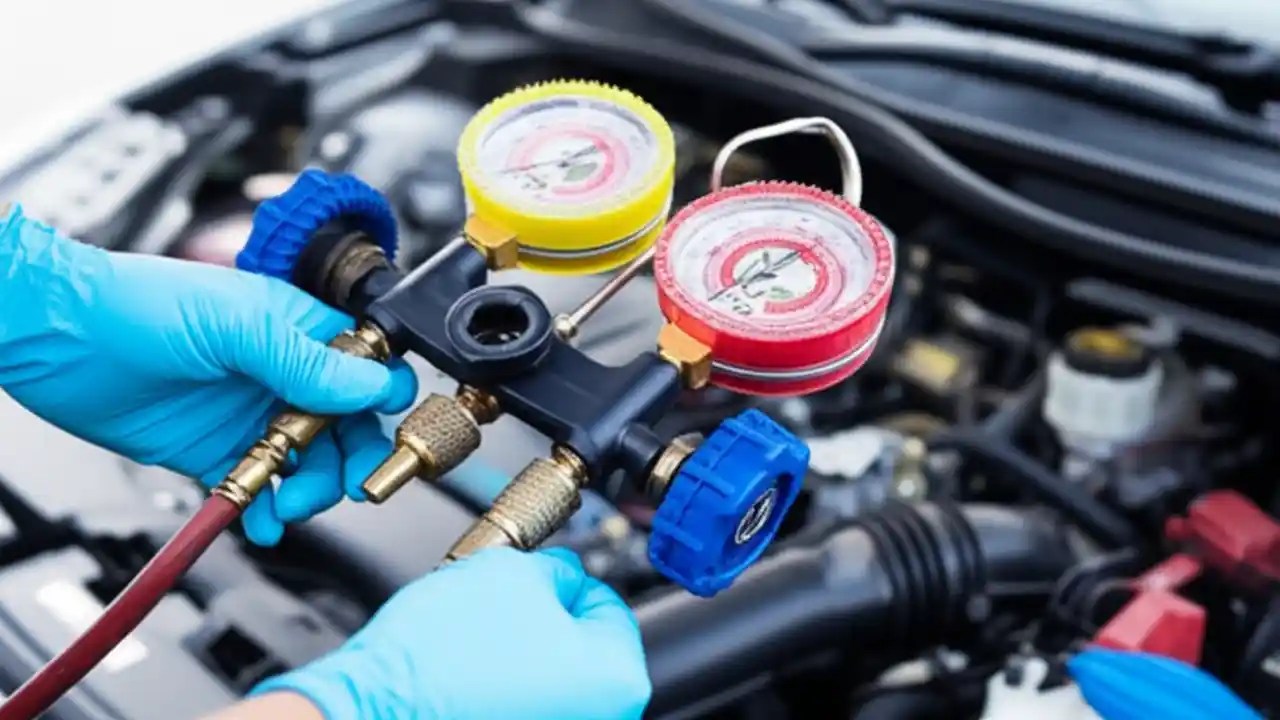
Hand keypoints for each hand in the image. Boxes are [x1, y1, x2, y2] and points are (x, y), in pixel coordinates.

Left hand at [0, 204, 416, 543]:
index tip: (377, 430)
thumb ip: (306, 360)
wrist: (58, 339)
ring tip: (292, 502)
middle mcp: (283, 374)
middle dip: (354, 458)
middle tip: (350, 484)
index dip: (380, 399)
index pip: (366, 367)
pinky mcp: (217, 452)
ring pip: (310, 464)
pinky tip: (266, 522)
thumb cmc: (138, 304)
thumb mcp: (235, 326)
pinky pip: (259, 488)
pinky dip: (268, 512)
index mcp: (298, 331)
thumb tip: (372, 385)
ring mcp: (252, 415)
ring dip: (312, 490)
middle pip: (348, 426)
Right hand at [253, 548, 651, 719]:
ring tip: (476, 643)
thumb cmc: (441, 656)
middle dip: (543, 619)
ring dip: (520, 653)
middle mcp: (603, 718)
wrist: (376, 706)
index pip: (610, 604)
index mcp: (619, 677)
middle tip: (501, 608)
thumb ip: (559, 568)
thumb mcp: (514, 573)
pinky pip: (521, 703)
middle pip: (582, 647)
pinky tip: (467, 674)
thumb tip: (567, 575)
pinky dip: (500, 686)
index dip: (565, 581)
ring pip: (549, 678)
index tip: (536, 579)